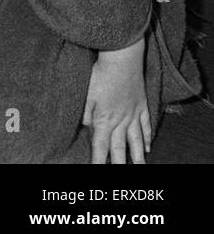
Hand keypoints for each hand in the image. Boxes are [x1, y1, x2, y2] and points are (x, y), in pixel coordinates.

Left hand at [84, 37, 149, 163]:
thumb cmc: (100, 75)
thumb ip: (86, 114)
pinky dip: (147, 137)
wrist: (122, 60)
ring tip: (138, 166)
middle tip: (119, 173)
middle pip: (120, 147)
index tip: (97, 169)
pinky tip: (147, 147)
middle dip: (119, 163)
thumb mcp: (86, 95)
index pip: (100, 145)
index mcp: (104, 119)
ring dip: (136, 155)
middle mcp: (121, 120)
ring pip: (136, 140)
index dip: (98, 160)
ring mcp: (134, 114)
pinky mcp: (142, 105)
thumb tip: (85, 127)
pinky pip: (146, 125)